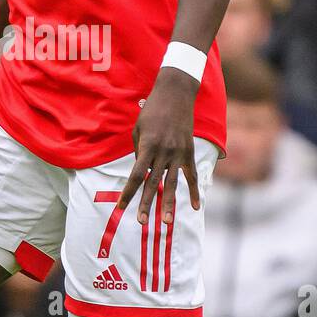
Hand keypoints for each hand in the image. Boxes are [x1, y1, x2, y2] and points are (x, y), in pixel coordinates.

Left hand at [115, 67, 199, 226]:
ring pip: (173, 184)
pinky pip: (192, 175)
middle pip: (153, 183)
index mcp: (147, 146)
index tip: (121, 207)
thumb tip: (142, 172)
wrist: (175, 93)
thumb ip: (139, 152)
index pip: (136, 175)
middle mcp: (163, 152)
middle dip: (146, 204)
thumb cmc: (151, 110)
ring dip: (169, 204)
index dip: (128, 193)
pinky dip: (194, 192)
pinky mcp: (189, 152)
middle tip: (141, 222)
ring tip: (166, 222)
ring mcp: (178, 153)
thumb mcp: (138, 129)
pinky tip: (195, 207)